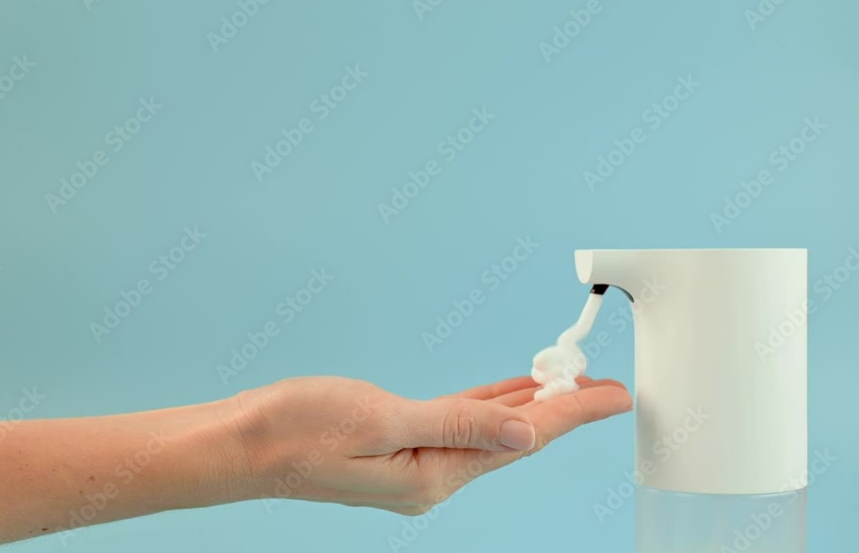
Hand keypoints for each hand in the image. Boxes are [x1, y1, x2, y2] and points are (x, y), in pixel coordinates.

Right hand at [225, 375, 631, 513]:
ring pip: (490, 429)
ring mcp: (417, 464)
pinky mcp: (400, 446)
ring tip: (569, 382)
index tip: (614, 394)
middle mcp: (432, 476)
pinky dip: (491, 405)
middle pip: (514, 436)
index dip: (572, 412)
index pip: (520, 438)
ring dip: (530, 404)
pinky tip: (509, 392)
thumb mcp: (381, 420)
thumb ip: (458, 425)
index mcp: (433, 475)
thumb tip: (526, 433)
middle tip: (605, 383)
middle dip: (562, 409)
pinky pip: (460, 423)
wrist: (243, 442)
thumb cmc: (297, 428)